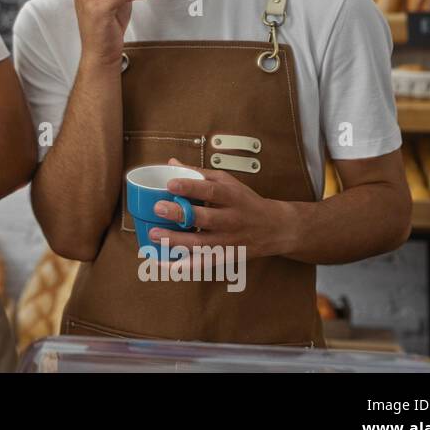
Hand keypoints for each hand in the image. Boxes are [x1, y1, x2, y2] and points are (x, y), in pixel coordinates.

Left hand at [146, 158, 296, 259]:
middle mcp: (232, 220)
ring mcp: (229, 242)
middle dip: (181, 214)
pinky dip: (183, 266)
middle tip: (158, 208)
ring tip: (154, 234)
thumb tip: (171, 162)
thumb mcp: (228, 182)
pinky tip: (164, 263)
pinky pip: (202, 264)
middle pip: (205, 218)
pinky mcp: (225, 257)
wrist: (275, 228)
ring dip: (176, 241)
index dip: (191, 187)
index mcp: (232, 197)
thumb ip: (199, 174)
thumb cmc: (246, 201)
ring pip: (202, 244)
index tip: (171, 184)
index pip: (211, 191)